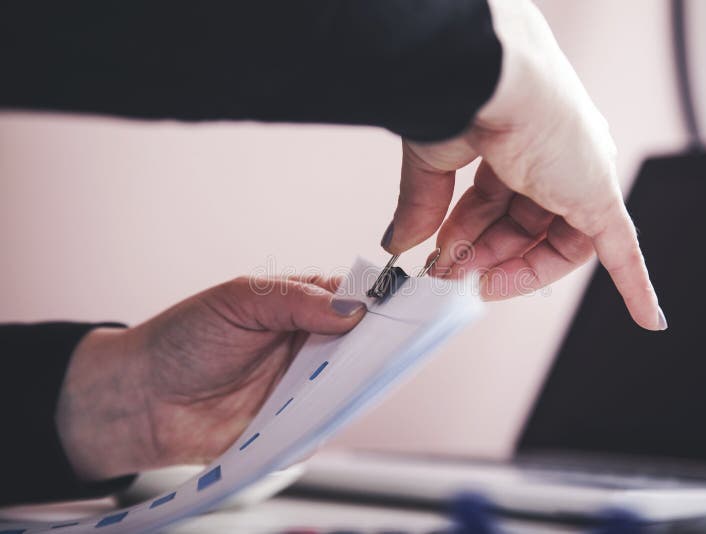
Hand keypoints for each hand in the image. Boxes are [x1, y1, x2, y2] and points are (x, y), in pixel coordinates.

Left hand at [56, 275, 364, 480]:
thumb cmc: (183, 340)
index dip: (375, 301)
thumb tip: (352, 309)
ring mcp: (304, 386)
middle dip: (375, 343)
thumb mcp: (238, 301)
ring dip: (355, 382)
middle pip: (362, 343)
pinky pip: (325, 424)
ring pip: (350, 384)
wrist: (141, 400)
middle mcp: (310, 344)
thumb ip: (295, 300)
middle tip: (385, 344)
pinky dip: (329, 419)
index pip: (354, 298)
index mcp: (301, 305)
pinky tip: (327, 411)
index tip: (393, 307)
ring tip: (355, 375)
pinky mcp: (293, 425)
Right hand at [382, 0, 665, 329]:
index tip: (444, 257)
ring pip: (554, 242)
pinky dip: (635, 287)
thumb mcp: (434, 161)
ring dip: (513, 269)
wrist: (490, 74)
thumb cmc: (463, 98)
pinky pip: (621, 251)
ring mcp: (581, 177)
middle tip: (452, 277)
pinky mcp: (600, 197)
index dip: (472, 236)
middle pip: (523, 227)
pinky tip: (649, 323)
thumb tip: (399, 242)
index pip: (499, 204)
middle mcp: (555, 160)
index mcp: (519, 144)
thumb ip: (424, 205)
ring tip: (473, 284)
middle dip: (485, 255)